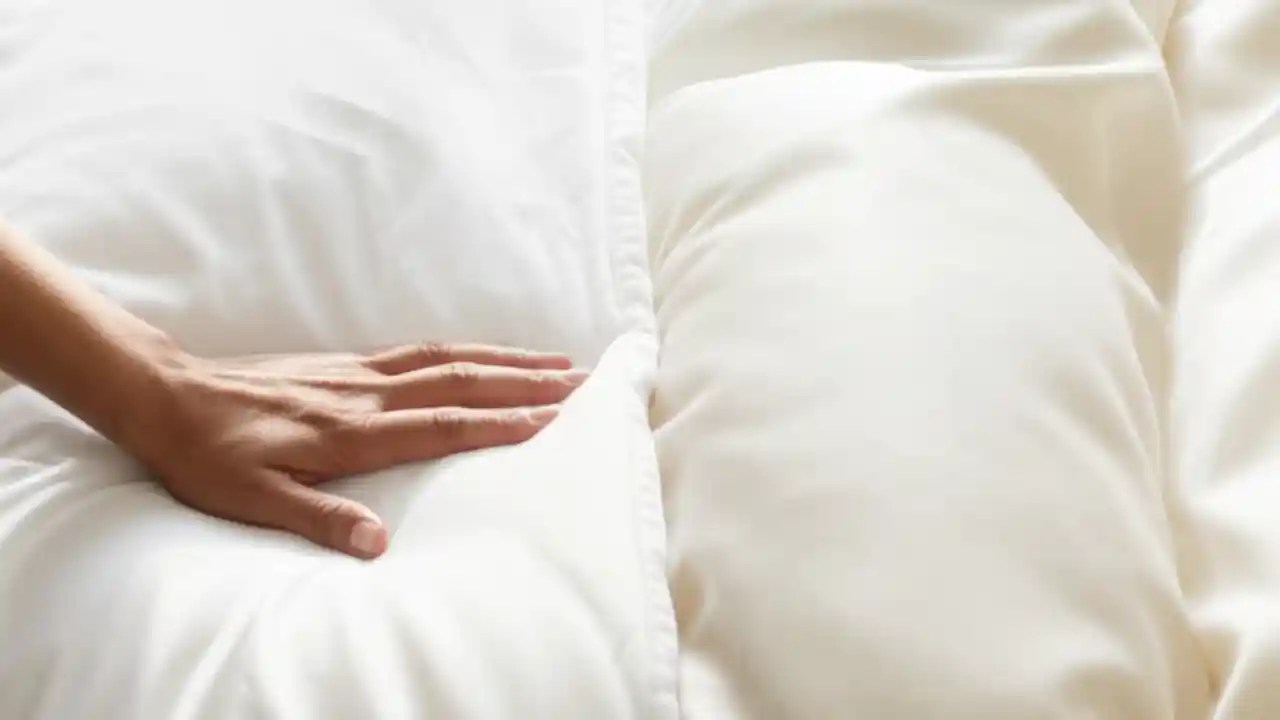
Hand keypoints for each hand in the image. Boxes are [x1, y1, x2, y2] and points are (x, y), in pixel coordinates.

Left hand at [127, 343, 584, 558]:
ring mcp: (358, 372)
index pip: (440, 424)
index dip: (498, 422)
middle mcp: (365, 394)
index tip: (551, 421)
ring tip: (553, 359)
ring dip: (505, 358)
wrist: (168, 395)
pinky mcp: (347, 362)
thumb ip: (319, 519)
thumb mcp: (254, 500)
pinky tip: (483, 355)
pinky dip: (466, 350)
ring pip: (447, 358)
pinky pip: (421, 350)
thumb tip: (379, 545)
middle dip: (524, 380)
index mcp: (350, 431)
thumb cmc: (211, 455)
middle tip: (581, 379)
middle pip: (460, 381)